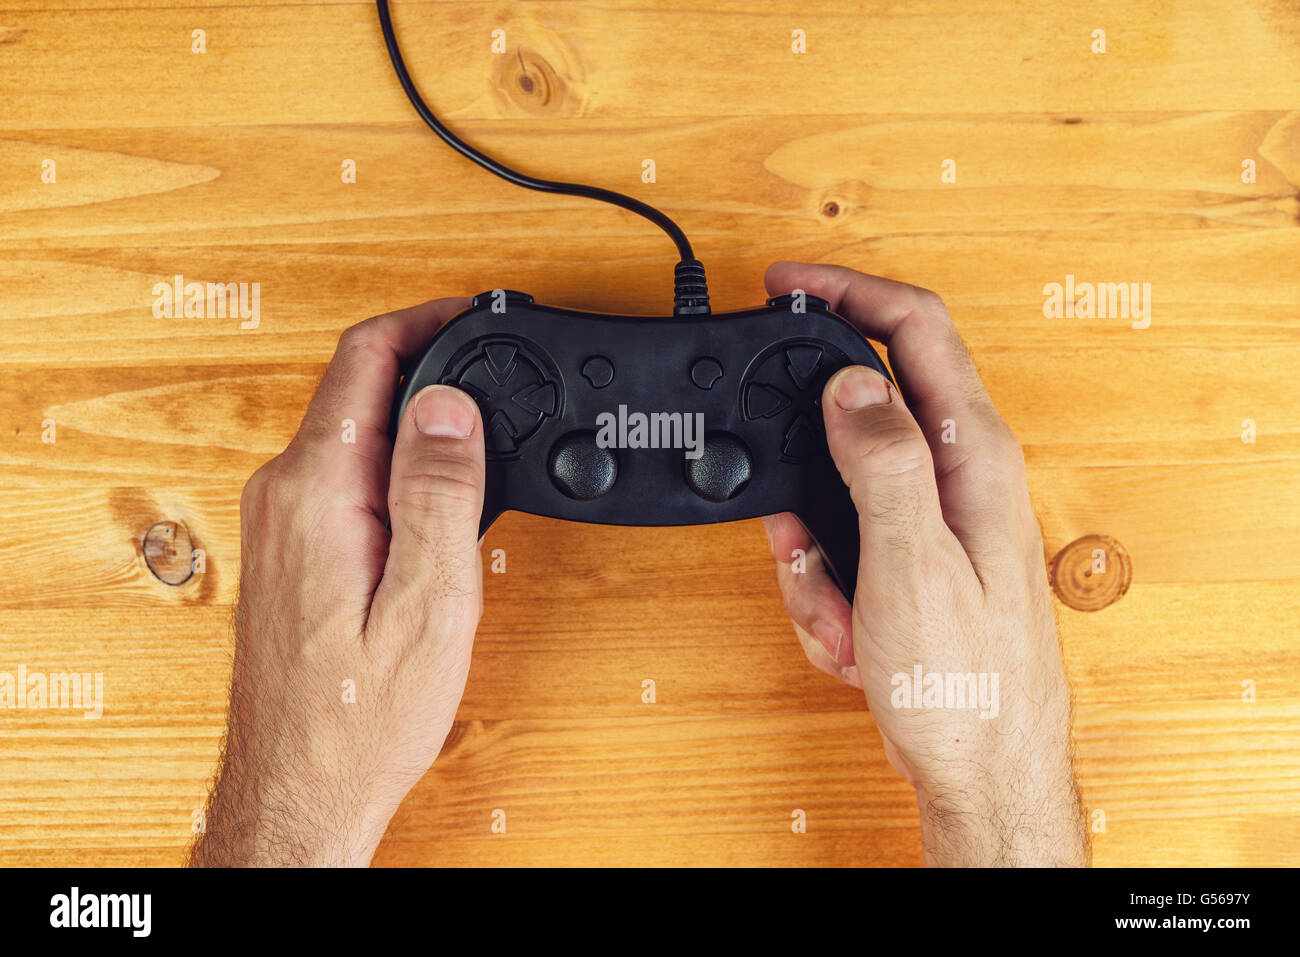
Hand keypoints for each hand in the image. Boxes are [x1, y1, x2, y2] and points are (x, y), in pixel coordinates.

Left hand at [191, 298, 484, 866]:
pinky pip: (342, 469)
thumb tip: (451, 405)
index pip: (365, 359)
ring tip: (479, 415)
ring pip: (351, 427)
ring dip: (413, 410)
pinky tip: (435, 478)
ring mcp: (278, 519)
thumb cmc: (363, 716)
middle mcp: (282, 494)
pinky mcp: (287, 545)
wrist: (302, 787)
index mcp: (317, 492)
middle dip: (429, 361)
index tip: (479, 309)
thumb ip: (441, 494)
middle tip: (494, 358)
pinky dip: (394, 455)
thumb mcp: (428, 604)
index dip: (427, 318)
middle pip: (357, 386)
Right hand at [762, 263, 1086, 866]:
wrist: (980, 769)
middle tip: (795, 527)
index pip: (914, 328)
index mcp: (974, 454)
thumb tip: (849, 383)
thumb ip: (883, 463)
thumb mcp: (912, 566)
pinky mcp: (913, 559)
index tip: (785, 282)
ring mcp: (936, 519)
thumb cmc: (963, 682)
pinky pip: (844, 545)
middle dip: (808, 461)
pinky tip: (853, 634)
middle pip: (865, 411)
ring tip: (839, 611)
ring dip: (815, 549)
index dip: (847, 290)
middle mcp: (962, 474)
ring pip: (841, 487)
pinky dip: (828, 589)